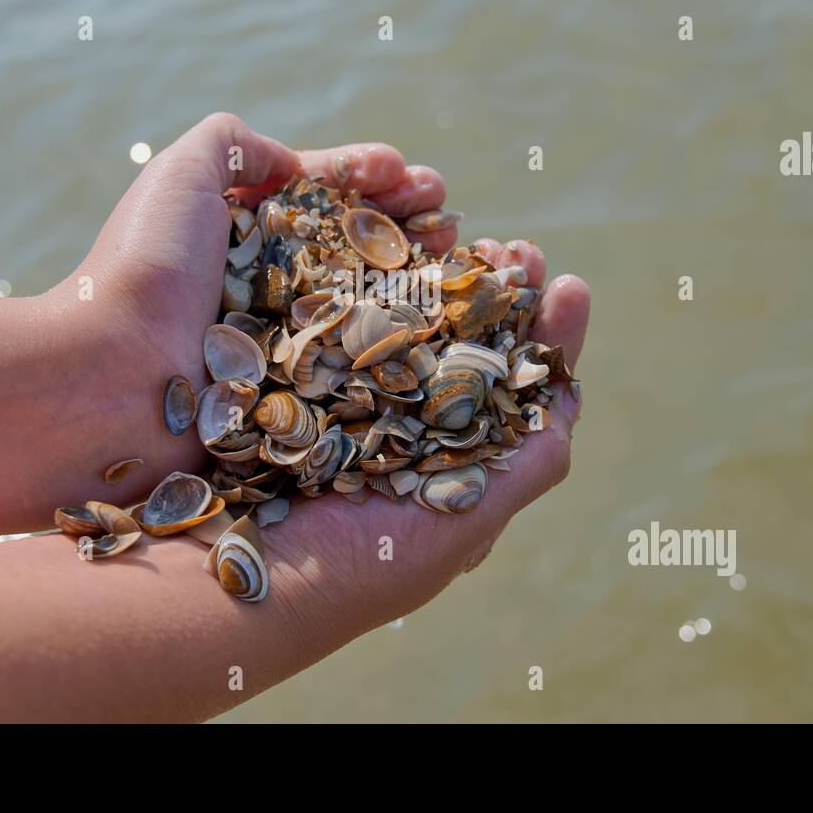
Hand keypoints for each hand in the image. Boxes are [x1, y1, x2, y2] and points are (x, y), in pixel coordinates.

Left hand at [54, 112, 464, 502]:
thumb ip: (235, 142)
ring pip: (368, 301)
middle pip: (352, 247)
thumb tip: (293, 165)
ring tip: (458, 251)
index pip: (318, 198)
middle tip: (446, 213)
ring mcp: (284, 346)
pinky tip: (444, 318)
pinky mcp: (299, 399)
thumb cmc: (146, 268)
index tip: (406, 172)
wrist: (112, 380)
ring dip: (418, 274)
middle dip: (405, 223)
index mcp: (241, 236)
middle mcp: (266, 289)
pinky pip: (365, 362)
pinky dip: (409, 338)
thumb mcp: (180, 172)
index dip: (367, 179)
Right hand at [254, 240, 588, 641]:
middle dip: (499, 293)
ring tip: (471, 239)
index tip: (569, 283)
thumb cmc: (363, 565)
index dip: (546, 337)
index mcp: (452, 464)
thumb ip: (526, 461)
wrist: (240, 572)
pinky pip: (342, 313)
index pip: (515, 390)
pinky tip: (397, 246)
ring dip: (445, 275)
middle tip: (519, 249)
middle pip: (467, 343)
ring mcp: (348, 396)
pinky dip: (373, 278)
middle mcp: (404, 425)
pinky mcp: (294, 371)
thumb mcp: (464, 521)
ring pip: (409, 320)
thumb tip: (573, 396)